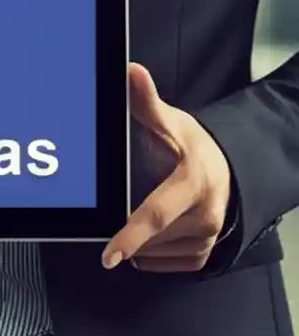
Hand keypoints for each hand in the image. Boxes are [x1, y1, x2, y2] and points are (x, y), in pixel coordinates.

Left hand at [102, 63, 231, 272]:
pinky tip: (149, 231)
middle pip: (149, 236)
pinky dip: (151, 251)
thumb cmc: (191, 146)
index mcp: (193, 184)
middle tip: (120, 205)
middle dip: (126, 227)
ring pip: (154, 252)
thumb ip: (147, 103)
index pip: (154, 215)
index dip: (129, 237)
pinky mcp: (204, 254)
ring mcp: (207, 239)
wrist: (227, 169)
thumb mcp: (170, 123)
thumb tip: (131, 72)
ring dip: (139, 238)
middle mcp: (205, 216)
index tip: (108, 256)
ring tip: (141, 208)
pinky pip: (165, 263)